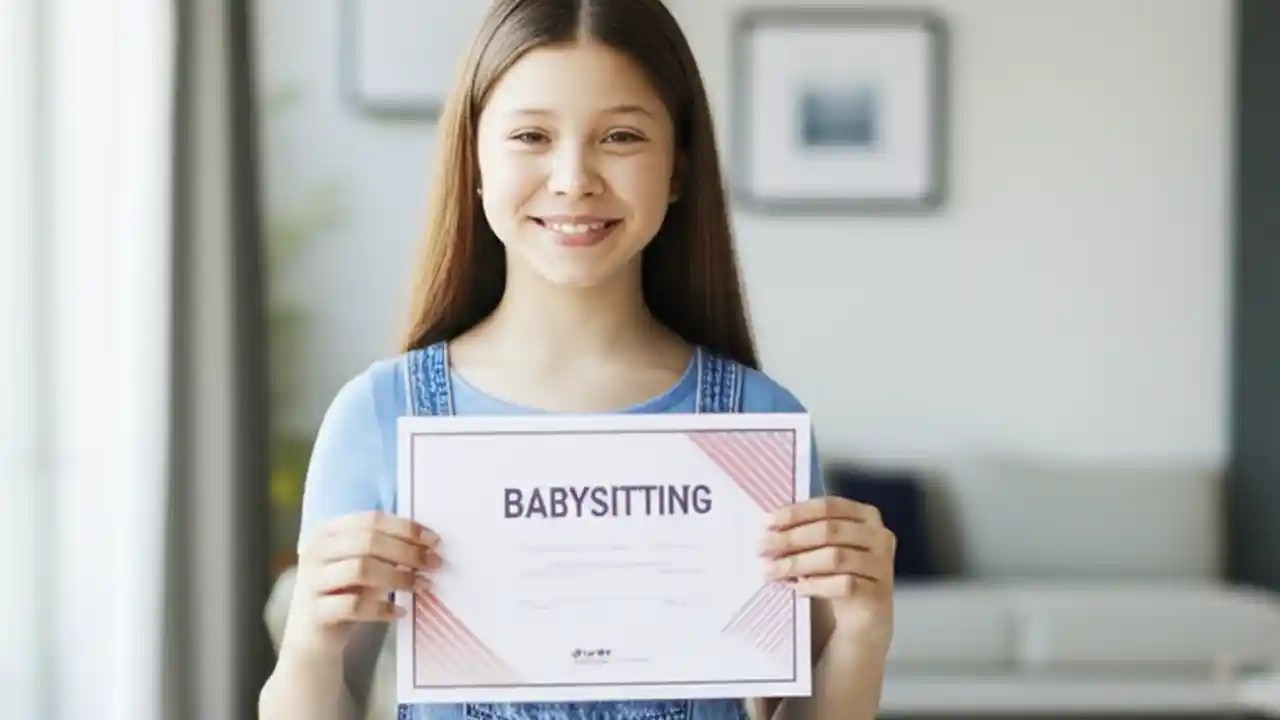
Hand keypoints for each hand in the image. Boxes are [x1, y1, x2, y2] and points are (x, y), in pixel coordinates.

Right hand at [282, 511, 441, 661]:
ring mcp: (312, 581)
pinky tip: (400, 612)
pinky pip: (354, 606)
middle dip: (407, 552)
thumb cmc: (344, 594)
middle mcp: (315, 551)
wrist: (312, 639)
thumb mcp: (362, 566)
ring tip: (422, 586)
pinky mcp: (315, 612)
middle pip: (368, 541)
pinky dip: (382, 608)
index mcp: (327, 532)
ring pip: (361, 569)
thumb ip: (386, 551)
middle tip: (435, 564)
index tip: (434, 540)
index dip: (405, 528)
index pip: (371, 519)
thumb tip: (429, 545)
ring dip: (399, 577)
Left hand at [759, 497, 895, 647]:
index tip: (766, 523)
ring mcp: (881, 565)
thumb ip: (805, 533)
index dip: (796, 513)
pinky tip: (797, 588)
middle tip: (762, 548)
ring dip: (797, 563)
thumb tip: (768, 528)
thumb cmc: (839, 574)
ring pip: (835, 557)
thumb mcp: (825, 548)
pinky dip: (816, 585)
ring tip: (772, 571)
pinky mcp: (878, 594)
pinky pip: (843, 585)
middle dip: (791, 539)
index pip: (828, 506)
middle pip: (830, 531)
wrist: (864, 617)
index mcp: (866, 516)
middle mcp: (879, 536)